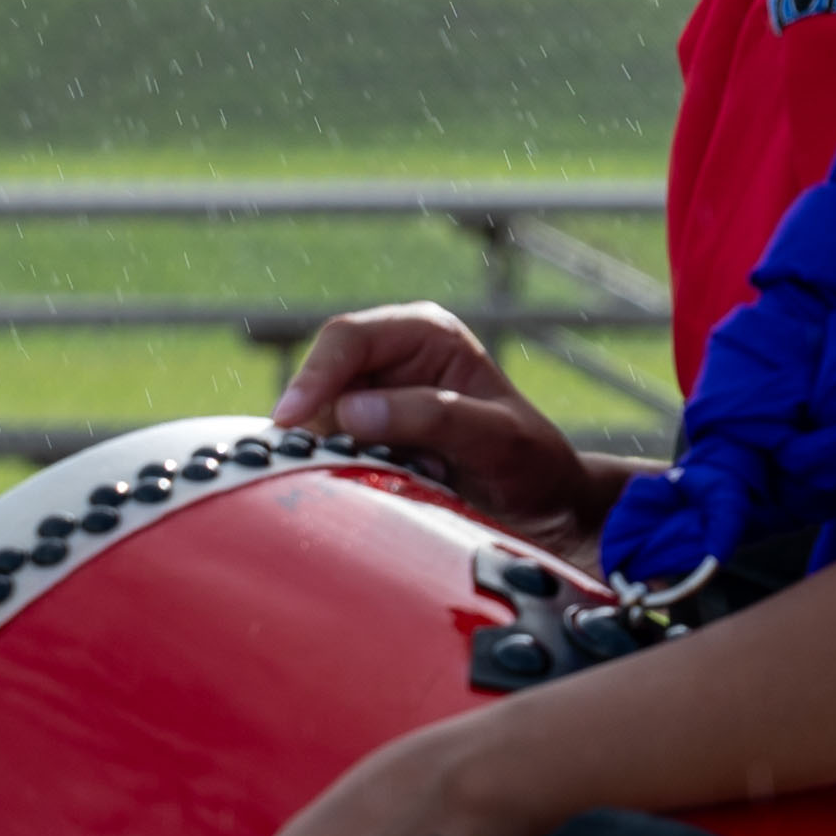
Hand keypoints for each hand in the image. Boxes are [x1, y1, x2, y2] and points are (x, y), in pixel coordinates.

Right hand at [275, 303, 597, 539]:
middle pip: (321, 379)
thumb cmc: (532, 462)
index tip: (291, 420)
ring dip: (330, 452)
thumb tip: (350, 410)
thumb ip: (432, 417)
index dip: (314, 376)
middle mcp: (392, 358)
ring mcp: (374, 397)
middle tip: (324, 467)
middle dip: (317, 422)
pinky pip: (327, 449)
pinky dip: (336, 469)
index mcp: (425, 333)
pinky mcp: (364, 436)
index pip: (348, 339)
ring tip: (382, 479)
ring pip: (316, 419)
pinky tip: (371, 487)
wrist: (543, 502)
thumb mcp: (498, 438)